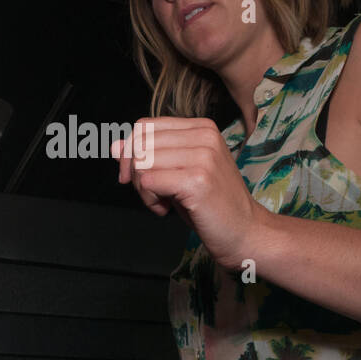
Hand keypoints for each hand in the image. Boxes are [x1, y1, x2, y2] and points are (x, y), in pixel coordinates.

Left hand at [112, 117, 267, 268]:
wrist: (245, 233)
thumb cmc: (211, 204)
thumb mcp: (178, 171)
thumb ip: (149, 155)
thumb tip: (115, 147)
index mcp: (202, 127)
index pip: (144, 126)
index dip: (131, 152)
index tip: (137, 177)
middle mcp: (204, 136)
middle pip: (139, 144)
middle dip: (136, 174)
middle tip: (154, 194)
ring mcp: (203, 156)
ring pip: (141, 162)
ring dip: (143, 189)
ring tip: (163, 202)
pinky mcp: (197, 180)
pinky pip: (149, 182)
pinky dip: (150, 201)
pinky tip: (166, 209)